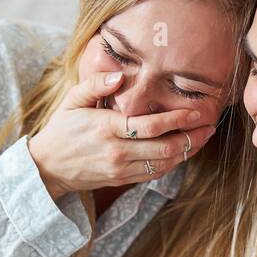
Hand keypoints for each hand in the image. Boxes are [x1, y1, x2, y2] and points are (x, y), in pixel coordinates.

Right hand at [27, 72, 217, 198]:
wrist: (48, 167)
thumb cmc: (62, 129)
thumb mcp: (72, 101)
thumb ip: (94, 85)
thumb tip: (117, 77)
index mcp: (106, 129)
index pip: (149, 126)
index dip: (176, 120)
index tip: (195, 112)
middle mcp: (117, 152)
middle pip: (163, 148)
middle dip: (191, 138)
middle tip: (209, 126)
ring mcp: (121, 169)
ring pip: (163, 164)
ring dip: (187, 152)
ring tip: (202, 137)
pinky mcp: (123, 180)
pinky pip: (155, 173)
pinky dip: (173, 163)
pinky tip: (184, 151)